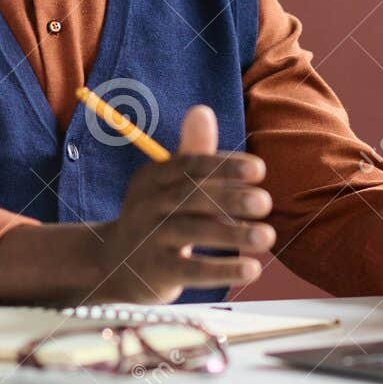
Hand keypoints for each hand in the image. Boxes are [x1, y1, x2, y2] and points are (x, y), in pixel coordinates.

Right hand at [93, 105, 274, 303]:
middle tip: (265, 202)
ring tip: (267, 236)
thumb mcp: (169, 185)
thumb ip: (193, 152)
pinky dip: (223, 270)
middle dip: (229, 197)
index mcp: (153, 178)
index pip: (188, 165)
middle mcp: (147, 205)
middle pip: (190, 196)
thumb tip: (202, 110)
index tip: (259, 169)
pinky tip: (252, 269)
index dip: (223, 165)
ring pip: (192, 231)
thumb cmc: (157, 217)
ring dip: (233, 234)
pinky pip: (191, 270)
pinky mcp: (155, 273)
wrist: (115, 265)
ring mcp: (148, 240)